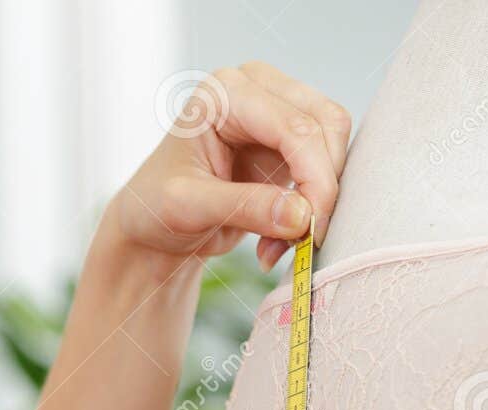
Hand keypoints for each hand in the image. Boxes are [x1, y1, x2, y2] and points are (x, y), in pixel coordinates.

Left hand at [109, 62, 350, 272]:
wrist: (153, 224)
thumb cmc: (156, 208)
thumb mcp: (188, 209)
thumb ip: (244, 208)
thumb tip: (302, 215)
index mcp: (225, 92)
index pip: (292, 126)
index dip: (313, 176)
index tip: (314, 227)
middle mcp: (256, 87)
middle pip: (325, 126)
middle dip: (322, 187)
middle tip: (305, 240)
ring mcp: (278, 108)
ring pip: (334, 142)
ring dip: (320, 196)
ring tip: (282, 243)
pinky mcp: (291, 139)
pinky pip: (326, 164)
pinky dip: (314, 202)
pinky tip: (283, 236)